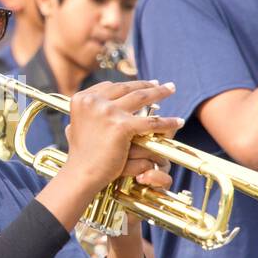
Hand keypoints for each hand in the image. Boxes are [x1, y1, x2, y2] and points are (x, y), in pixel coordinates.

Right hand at [61, 80, 181, 193]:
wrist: (82, 173)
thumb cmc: (82, 155)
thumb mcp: (79, 126)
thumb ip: (90, 112)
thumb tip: (100, 103)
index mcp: (82, 98)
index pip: (111, 86)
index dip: (129, 85)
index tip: (143, 85)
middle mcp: (93, 101)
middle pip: (127, 88)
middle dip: (146, 85)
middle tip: (162, 84)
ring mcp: (107, 112)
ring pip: (141, 97)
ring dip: (159, 92)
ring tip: (171, 90)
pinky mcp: (121, 126)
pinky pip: (151, 122)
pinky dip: (167, 122)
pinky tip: (178, 121)